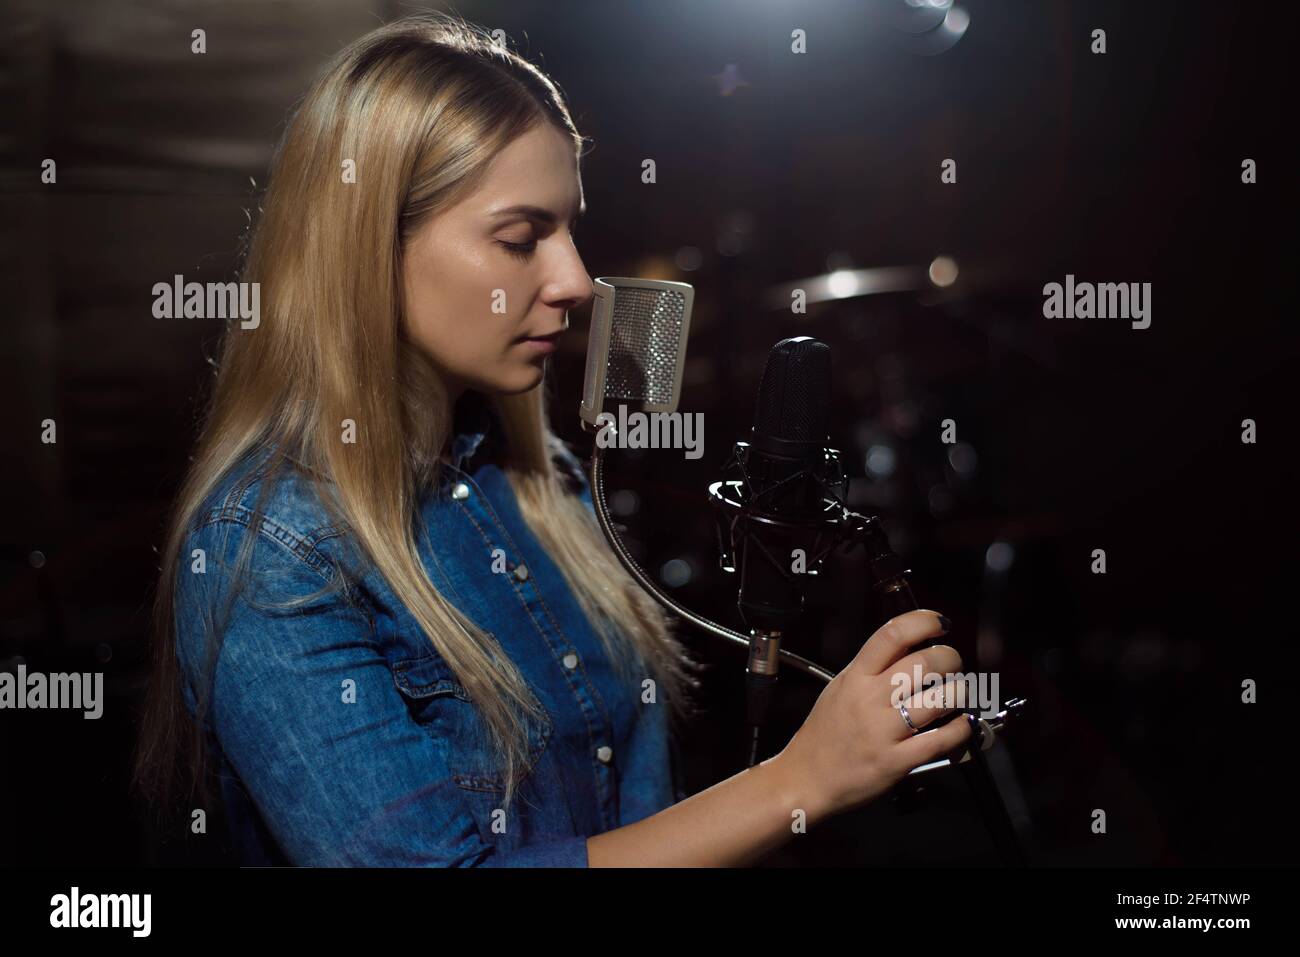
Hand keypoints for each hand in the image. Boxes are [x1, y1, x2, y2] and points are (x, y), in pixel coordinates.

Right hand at [768, 608, 973, 823]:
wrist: (806, 778)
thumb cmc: (823, 735)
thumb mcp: (839, 689)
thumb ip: (871, 669)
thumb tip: (909, 648)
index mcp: (855, 677)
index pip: (892, 634)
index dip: (923, 621)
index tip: (939, 623)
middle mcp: (869, 699)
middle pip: (924, 663)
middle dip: (950, 658)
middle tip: (953, 664)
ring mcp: (883, 731)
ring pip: (939, 699)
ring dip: (959, 692)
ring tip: (957, 693)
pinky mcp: (896, 761)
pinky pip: (940, 740)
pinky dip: (959, 729)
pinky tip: (959, 725)